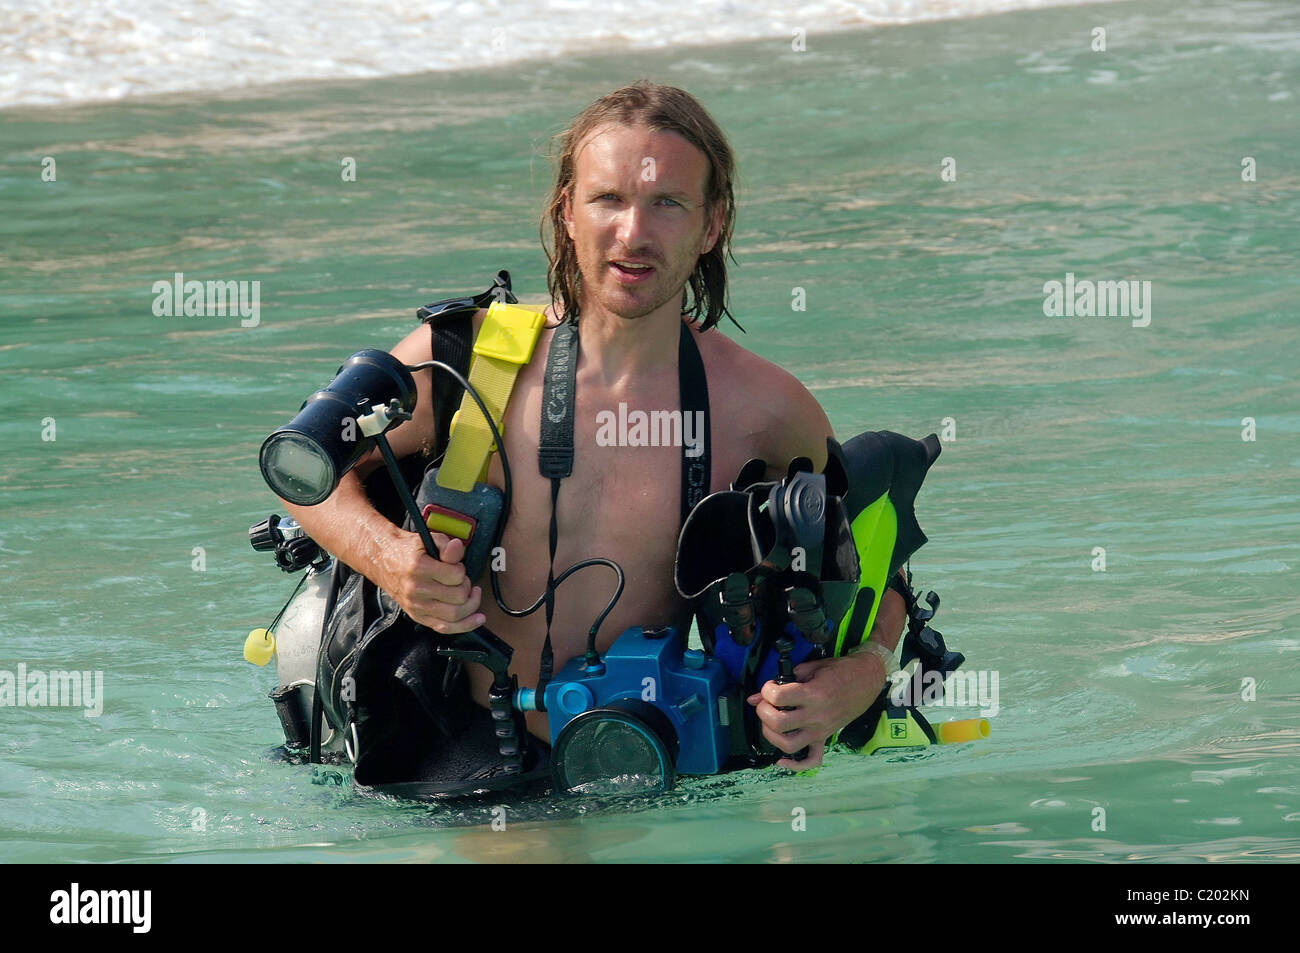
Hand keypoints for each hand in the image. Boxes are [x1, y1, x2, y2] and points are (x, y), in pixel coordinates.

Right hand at [377, 531, 484, 633]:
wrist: (383, 561)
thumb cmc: (407, 551)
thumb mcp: (426, 540)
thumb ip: (445, 545)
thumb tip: (457, 547)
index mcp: (419, 568)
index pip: (456, 575)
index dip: (462, 569)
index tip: (457, 566)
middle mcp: (416, 590)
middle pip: (458, 596)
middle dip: (466, 586)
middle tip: (461, 579)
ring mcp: (417, 606)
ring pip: (455, 614)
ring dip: (470, 604)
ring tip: (470, 594)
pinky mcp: (418, 616)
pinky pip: (444, 627)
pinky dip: (465, 625)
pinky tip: (477, 619)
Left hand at [746, 652, 886, 768]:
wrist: (867, 679)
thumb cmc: (840, 670)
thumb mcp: (812, 667)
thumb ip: (785, 679)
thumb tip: (756, 695)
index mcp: (813, 694)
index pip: (778, 697)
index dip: (767, 690)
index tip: (770, 686)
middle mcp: (816, 716)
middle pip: (779, 723)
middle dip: (763, 712)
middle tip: (766, 703)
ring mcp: (821, 730)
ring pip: (789, 745)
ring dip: (771, 735)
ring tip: (769, 722)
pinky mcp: (825, 738)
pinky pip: (812, 760)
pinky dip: (795, 765)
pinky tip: (781, 760)